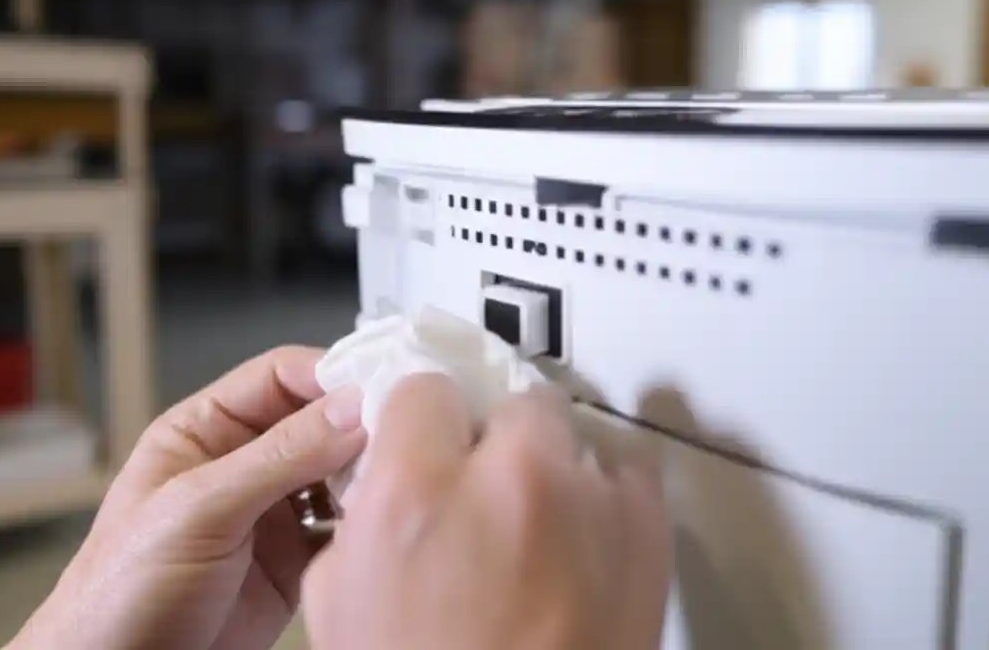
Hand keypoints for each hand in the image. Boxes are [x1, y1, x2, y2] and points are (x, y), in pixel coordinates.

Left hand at [9, 346, 366, 649]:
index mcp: (206, 431)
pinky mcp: (294, 563)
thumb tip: (349, 407)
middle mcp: (243, 464)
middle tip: (404, 432)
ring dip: (368, 474)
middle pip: (319, 421)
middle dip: (361, 424)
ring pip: (340, 473)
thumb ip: (277, 456)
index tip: (381, 383)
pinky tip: (380, 524)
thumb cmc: (118, 592)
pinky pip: (345, 530)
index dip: (331, 373)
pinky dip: (367, 525)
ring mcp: (272, 514)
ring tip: (396, 479)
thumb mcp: (198, 509)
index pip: (281, 376)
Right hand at [302, 374, 670, 649]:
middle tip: (483, 495)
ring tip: (539, 534)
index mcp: (416, 492)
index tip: (428, 444)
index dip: (422, 422)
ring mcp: (587, 501)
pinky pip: (626, 476)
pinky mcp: (647, 533)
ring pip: (571, 435)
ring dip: (551, 471)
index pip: (423, 387)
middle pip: (509, 399)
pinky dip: (604, 500)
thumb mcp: (341, 601)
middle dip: (494, 440)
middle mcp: (507, 478)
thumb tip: (391, 477)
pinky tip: (582, 547)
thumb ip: (366, 518)